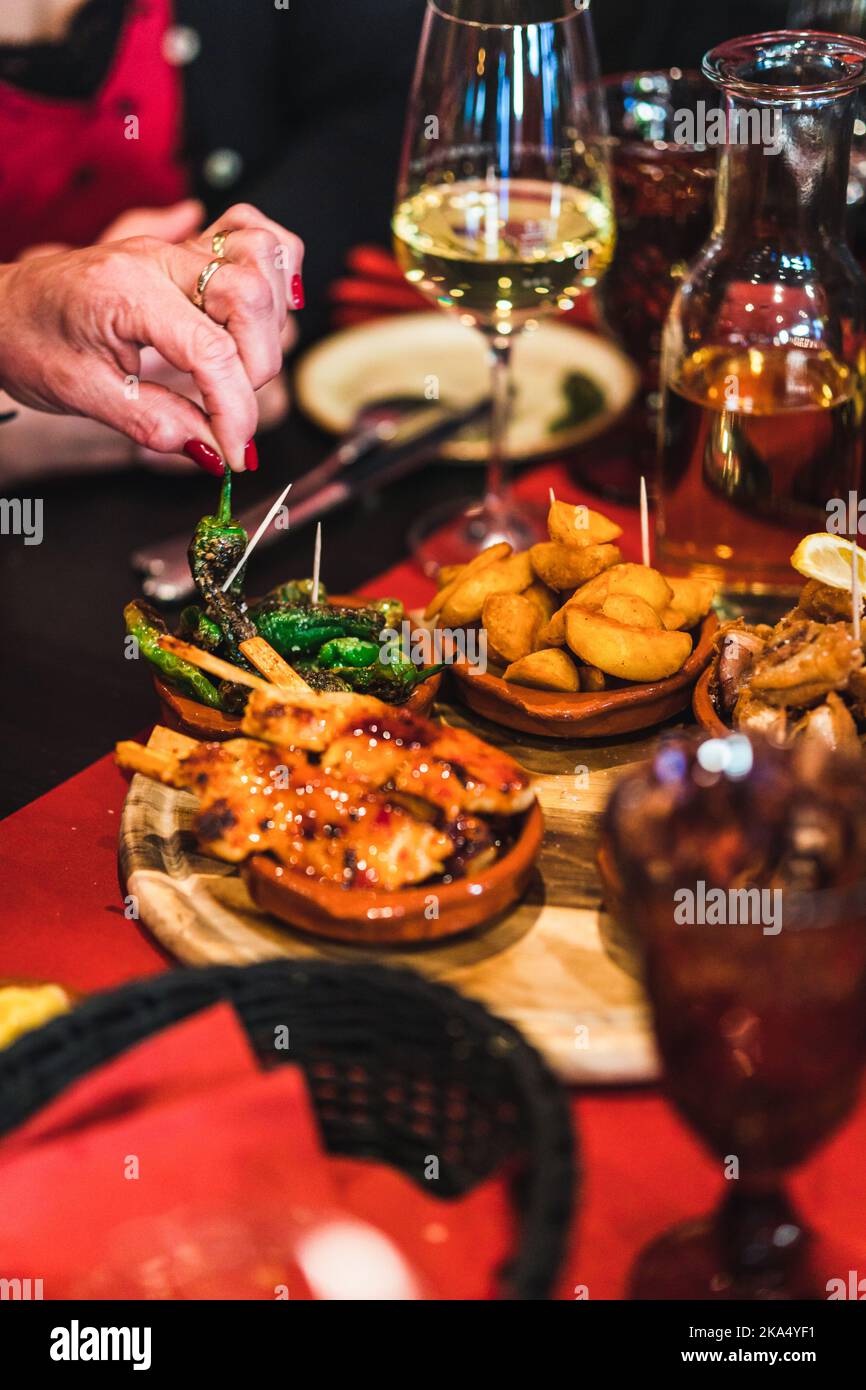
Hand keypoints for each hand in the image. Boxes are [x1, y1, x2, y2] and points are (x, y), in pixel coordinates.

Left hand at [0, 203, 303, 471]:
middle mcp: (160, 258)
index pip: (211, 350)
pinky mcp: (188, 251)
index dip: (235, 410)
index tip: (235, 452)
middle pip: (250, 294)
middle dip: (257, 366)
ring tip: (242, 365)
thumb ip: (155, 424)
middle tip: (229, 411)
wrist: (3, 308)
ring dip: (271, 319)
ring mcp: (177, 248)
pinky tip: (263, 315)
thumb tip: (215, 451)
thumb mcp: (83, 395)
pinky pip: (254, 235)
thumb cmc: (31, 342)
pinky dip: (276, 272)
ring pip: (264, 255)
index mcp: (127, 289)